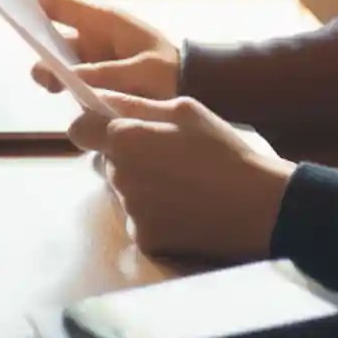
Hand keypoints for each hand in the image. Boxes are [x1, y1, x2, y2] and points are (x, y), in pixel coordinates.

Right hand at [31, 0, 179, 98]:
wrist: (189, 89)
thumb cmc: (170, 69)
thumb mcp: (144, 69)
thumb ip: (109, 72)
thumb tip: (71, 77)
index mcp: (102, 22)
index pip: (59, 7)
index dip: (35, 8)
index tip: (17, 15)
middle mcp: (90, 40)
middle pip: (51, 44)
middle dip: (45, 59)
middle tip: (48, 77)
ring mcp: (89, 63)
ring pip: (57, 69)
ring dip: (55, 79)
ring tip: (58, 89)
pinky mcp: (91, 86)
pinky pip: (72, 89)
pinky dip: (72, 96)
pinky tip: (80, 106)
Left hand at [69, 91, 295, 261]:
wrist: (258, 205)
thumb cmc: (224, 150)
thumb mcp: (186, 111)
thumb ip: (137, 104)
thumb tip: (100, 98)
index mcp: (125, 139)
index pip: (79, 130)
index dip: (94, 127)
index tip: (116, 129)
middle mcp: (119, 176)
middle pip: (106, 163)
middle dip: (127, 158)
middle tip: (168, 157)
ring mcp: (130, 211)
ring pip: (123, 192)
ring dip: (142, 186)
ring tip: (184, 184)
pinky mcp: (144, 238)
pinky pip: (139, 220)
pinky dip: (155, 214)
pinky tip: (186, 208)